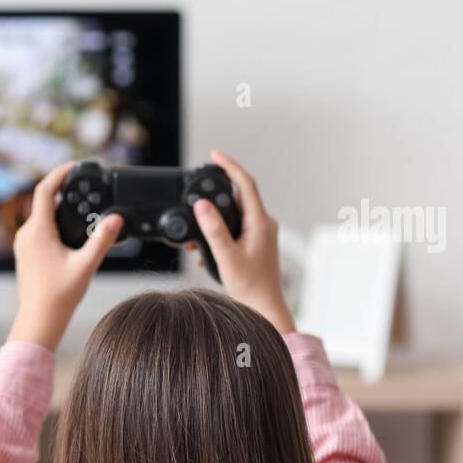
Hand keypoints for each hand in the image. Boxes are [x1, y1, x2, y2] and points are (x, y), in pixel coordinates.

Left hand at [8, 162, 123, 350]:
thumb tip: (116, 218)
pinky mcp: (25, 252)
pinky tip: (69, 228)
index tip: (74, 166)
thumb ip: (102, 240)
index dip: (59, 173)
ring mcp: (23, 243)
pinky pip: (38, 227)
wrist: (40, 318)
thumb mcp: (86, 266)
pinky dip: (53, 221)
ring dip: (58, 206)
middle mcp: (26, 233)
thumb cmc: (59, 296)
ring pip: (40, 215)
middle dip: (63, 190)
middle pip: (43, 201)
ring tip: (79, 202)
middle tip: (84, 183)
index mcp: (38, 231)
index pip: (44, 190)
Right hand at [190, 150, 294, 334]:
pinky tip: (206, 248)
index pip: (245, 183)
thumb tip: (202, 205)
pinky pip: (236, 227)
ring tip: (198, 229)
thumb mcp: (227, 256)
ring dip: (215, 216)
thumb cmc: (251, 286)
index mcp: (259, 222)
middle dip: (218, 190)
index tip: (214, 155)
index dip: (229, 166)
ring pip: (235, 213)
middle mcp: (263, 224)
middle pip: (239, 195)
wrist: (265, 307)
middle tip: (200, 186)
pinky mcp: (255, 243)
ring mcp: (260, 233)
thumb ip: (213, 229)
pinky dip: (220, 231)